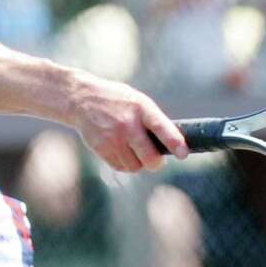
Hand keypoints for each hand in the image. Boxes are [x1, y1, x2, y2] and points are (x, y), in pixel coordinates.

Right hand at [66, 72, 188, 172]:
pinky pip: (121, 167)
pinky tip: (121, 150)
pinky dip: (125, 164)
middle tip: (156, 160)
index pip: (161, 127)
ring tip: (134, 150)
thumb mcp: (137, 101)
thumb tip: (172, 145)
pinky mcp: (101, 148)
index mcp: (141, 108)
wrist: (81, 99)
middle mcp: (127, 124)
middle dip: (156, 163)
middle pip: (149, 157)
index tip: (184, 154)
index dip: (174, 142)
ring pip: (136, 167)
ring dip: (139, 163)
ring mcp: (113, 138)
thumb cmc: (117, 101)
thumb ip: (152, 120)